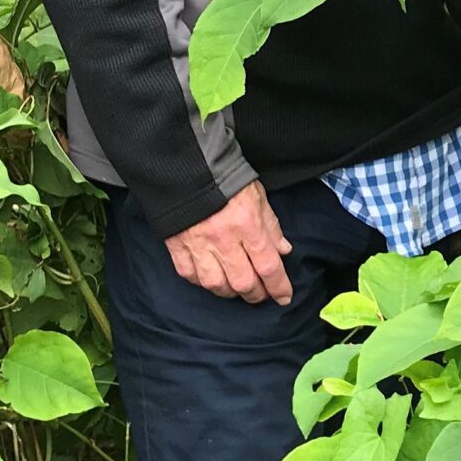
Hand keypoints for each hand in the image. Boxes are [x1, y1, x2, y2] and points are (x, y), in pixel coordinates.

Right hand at [166, 181, 292, 303]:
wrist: (186, 163)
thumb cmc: (226, 178)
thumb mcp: (258, 196)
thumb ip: (271, 226)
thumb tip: (283, 251)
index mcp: (247, 223)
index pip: (268, 266)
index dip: (279, 287)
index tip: (284, 297)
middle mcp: (223, 238)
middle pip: (243, 282)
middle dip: (256, 295)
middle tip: (261, 294)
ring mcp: (197, 244)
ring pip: (216, 285)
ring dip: (230, 292)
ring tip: (237, 288)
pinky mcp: (176, 244)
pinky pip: (190, 275)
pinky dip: (202, 282)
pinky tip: (211, 277)